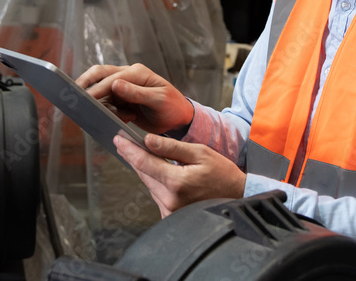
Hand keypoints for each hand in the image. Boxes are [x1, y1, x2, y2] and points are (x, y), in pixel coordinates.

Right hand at [76, 63, 193, 134]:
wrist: (178, 118)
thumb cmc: (172, 107)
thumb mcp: (159, 100)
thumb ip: (137, 93)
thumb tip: (115, 84)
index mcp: (137, 72)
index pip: (111, 78)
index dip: (96, 90)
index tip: (85, 101)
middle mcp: (128, 76)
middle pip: (99, 75)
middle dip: (85, 84)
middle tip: (73, 98)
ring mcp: (124, 87)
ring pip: (100, 91)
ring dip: (104, 106)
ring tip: (124, 117)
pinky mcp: (121, 98)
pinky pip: (106, 103)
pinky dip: (110, 112)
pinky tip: (126, 118)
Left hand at [114, 134, 245, 217]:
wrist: (236, 197)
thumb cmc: (222, 174)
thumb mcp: (200, 153)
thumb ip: (172, 147)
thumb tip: (148, 141)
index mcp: (177, 182)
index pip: (144, 163)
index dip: (129, 150)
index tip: (118, 140)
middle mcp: (170, 199)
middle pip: (144, 174)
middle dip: (135, 157)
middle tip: (126, 142)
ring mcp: (169, 210)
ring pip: (149, 184)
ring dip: (146, 169)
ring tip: (145, 154)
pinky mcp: (170, 215)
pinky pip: (156, 194)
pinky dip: (156, 182)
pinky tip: (161, 172)